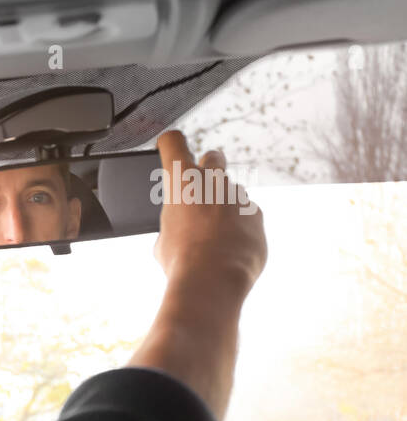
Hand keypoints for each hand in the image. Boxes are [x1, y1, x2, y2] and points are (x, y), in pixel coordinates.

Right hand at [153, 130, 266, 297]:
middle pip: (213, 156)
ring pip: (231, 191)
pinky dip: (239, 227)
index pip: (173, 142)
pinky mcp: (256, 214)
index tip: (169, 149)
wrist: (213, 278)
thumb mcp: (163, 239)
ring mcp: (238, 196)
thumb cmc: (180, 259)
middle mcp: (212, 180)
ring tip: (213, 236)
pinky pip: (247, 215)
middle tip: (201, 186)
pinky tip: (229, 249)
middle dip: (208, 166)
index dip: (170, 144)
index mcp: (181, 181)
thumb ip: (175, 222)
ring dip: (224, 205)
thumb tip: (184, 228)